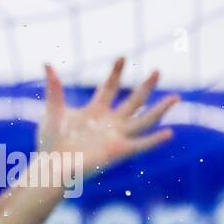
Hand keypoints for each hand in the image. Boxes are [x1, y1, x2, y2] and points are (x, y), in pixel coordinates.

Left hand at [39, 58, 178, 180]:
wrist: (50, 167)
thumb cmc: (49, 143)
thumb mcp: (53, 111)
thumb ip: (54, 89)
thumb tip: (46, 64)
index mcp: (95, 111)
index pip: (110, 88)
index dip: (116, 73)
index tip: (122, 57)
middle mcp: (110, 123)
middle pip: (133, 101)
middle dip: (146, 87)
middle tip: (157, 70)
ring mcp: (116, 137)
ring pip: (144, 121)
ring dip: (160, 110)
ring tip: (176, 97)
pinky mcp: (118, 151)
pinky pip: (140, 145)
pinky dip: (154, 141)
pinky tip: (169, 133)